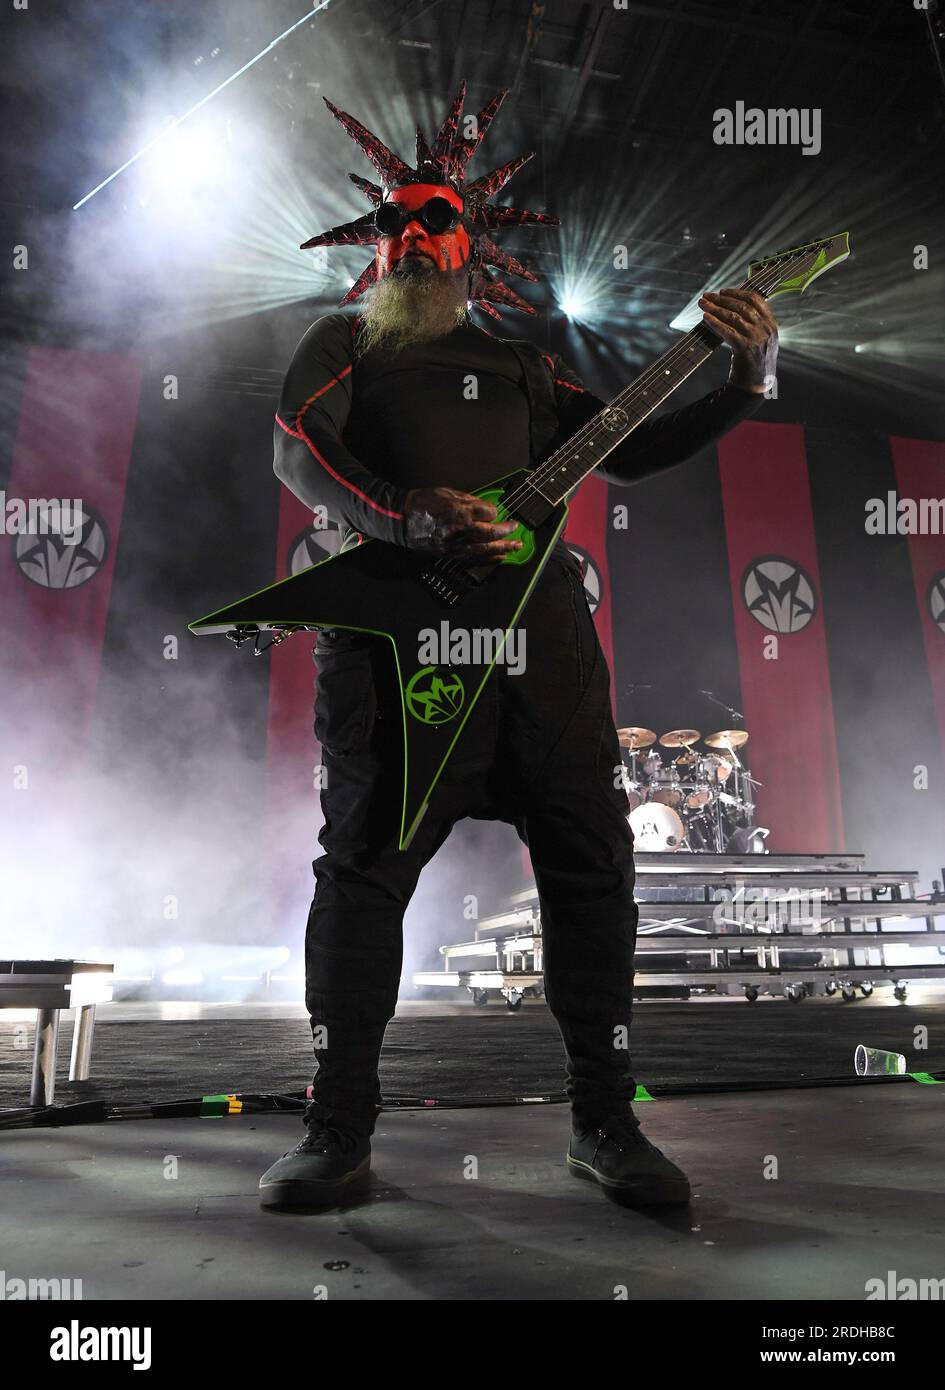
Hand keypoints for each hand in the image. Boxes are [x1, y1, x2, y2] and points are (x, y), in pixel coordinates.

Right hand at [403, 486, 522, 561]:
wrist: (402, 519)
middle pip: (490, 532)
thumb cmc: (424, 502)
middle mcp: (460, 529)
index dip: (494, 511)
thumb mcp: (448, 492)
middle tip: (516, 528)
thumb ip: (468, 500)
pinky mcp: (450, 553)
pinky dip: (488, 557)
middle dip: (506, 531)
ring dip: (502, 548)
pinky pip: (473, 557)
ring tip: (515, 546)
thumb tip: (485, 507)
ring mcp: (455, 543)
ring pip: (484, 549)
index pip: (487, 512)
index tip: (496, 511)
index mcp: (460, 510)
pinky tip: (499, 556)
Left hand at [698, 287, 778, 392]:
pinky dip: (715, 322)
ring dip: (715, 308)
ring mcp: (756, 338)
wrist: (756, 385)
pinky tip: (706, 318)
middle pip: (742, 306)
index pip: (756, 300)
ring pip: (733, 317)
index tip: (723, 291)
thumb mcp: (763, 340)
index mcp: (771, 324)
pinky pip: (727, 331)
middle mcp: (765, 329)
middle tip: (707, 295)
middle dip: (722, 299)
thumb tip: (735, 307)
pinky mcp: (745, 348)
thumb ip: (755, 324)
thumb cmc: (755, 362)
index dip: (738, 293)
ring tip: (702, 304)